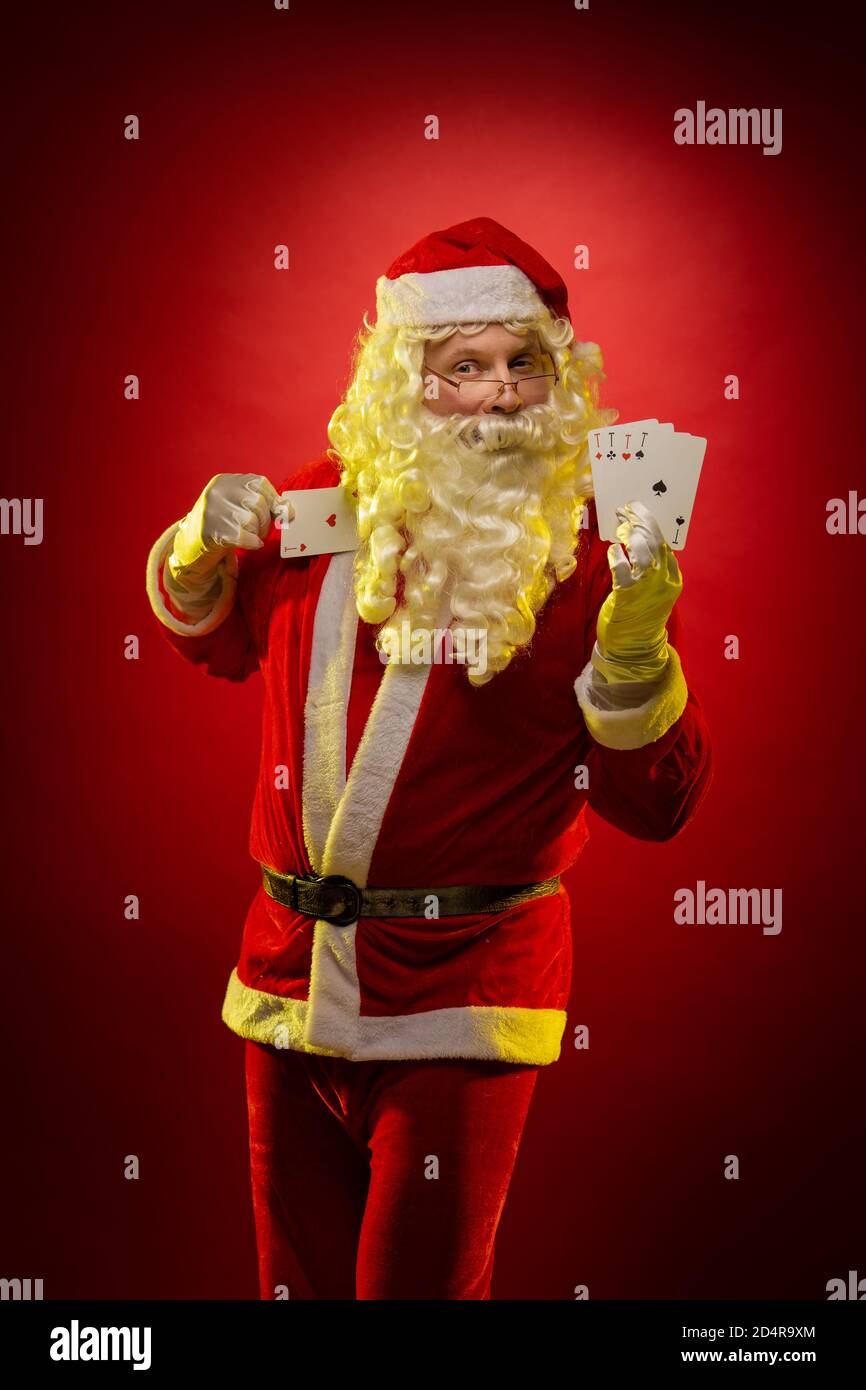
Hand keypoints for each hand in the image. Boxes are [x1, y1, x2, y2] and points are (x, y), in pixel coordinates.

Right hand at [167, 473, 283, 581]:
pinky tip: (250, 543)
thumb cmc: (223, 524)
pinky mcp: (212, 531)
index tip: (278, 512)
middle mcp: (217, 492)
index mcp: (225, 481)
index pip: (259, 483)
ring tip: (250, 535)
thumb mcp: (239, 505)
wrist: (192, 545)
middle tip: (258, 529)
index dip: (273, 500)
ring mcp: (213, 511)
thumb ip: (263, 503)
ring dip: (257, 532)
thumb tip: (288, 510)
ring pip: (252, 520)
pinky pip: (245, 536)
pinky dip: (253, 542)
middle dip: (265, 520)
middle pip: (258, 503)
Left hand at [593, 500, 682, 683]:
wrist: (633, 647)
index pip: (666, 545)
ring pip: (642, 550)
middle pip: (655, 541)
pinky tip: (613, 550)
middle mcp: (664, 582)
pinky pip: (622, 567)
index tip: (640, 512)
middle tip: (628, 508)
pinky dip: (616, 554)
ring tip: (621, 522)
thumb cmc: (640, 617)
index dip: (652, 524)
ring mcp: (647, 587)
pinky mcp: (627, 594)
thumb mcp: (654, 592)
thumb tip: (638, 543)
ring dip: (630, 532)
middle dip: (641, 520)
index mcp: (673, 580)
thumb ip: (652, 571)